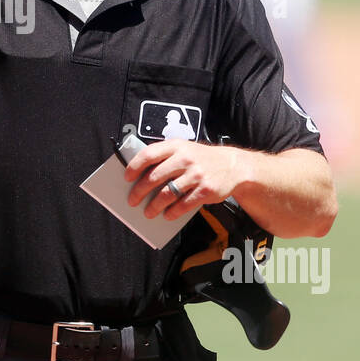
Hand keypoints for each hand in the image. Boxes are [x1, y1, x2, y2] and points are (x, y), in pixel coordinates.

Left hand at [123, 140, 246, 220]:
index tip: (127, 178)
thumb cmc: (200, 159)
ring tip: (148, 212)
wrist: (232, 165)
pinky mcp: (206, 190)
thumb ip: (165, 158)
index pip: (149, 154)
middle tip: (132, 200)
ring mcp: (196, 174)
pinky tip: (167, 215)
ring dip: (154, 206)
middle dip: (140, 191)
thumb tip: (140, 178)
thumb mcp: (184, 149)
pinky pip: (183, 204)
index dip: (135, 166)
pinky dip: (172, 212)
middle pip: (154, 177)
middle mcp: (185, 158)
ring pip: (167, 194)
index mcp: (176, 146)